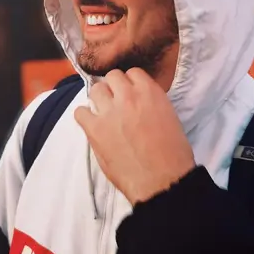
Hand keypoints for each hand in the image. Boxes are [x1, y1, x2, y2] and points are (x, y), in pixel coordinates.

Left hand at [74, 69, 194, 204]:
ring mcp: (109, 112)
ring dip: (100, 99)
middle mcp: (128, 96)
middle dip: (114, 88)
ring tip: (104, 113)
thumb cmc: (172, 154)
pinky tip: (92, 124)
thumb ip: (153, 103)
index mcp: (150, 92)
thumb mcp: (170, 117)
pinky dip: (85, 116)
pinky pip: (80, 112)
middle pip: (112, 76)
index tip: (131, 93)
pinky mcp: (95, 130)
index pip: (133, 72)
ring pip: (96, 89)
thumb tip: (141, 103)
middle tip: (117, 102)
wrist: (161, 180)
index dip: (131, 83)